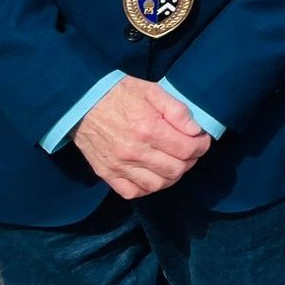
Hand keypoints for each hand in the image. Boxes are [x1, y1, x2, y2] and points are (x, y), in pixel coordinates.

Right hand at [74, 77, 212, 199]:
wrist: (82, 103)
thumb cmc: (120, 94)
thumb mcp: (153, 91)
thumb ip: (177, 110)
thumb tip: (195, 130)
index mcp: (149, 129)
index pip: (188, 149)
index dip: (201, 146)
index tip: (201, 140)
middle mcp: (134, 151)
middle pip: (176, 170)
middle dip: (190, 161)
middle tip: (189, 150)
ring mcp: (119, 165)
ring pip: (157, 185)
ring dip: (171, 176)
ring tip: (173, 162)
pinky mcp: (106, 173)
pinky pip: (132, 192)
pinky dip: (147, 188)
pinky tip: (152, 174)